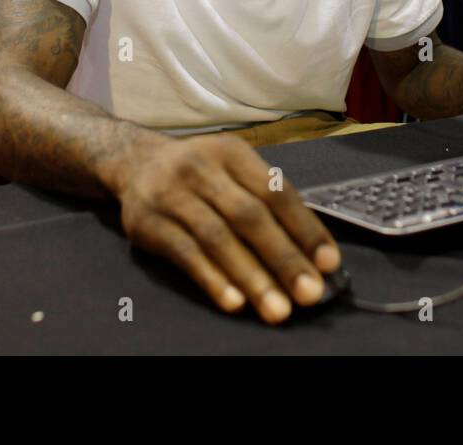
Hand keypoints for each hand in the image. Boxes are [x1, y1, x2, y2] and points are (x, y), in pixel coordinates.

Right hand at [109, 133, 341, 323]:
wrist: (134, 162)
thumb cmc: (199, 175)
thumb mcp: (232, 170)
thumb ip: (265, 203)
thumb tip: (311, 254)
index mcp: (232, 153)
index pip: (276, 192)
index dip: (305, 229)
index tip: (328, 264)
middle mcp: (202, 168)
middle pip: (249, 216)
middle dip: (283, 258)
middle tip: (309, 293)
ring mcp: (172, 194)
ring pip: (218, 238)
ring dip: (252, 277)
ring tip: (277, 308)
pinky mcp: (148, 223)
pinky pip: (185, 255)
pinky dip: (212, 280)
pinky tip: (234, 302)